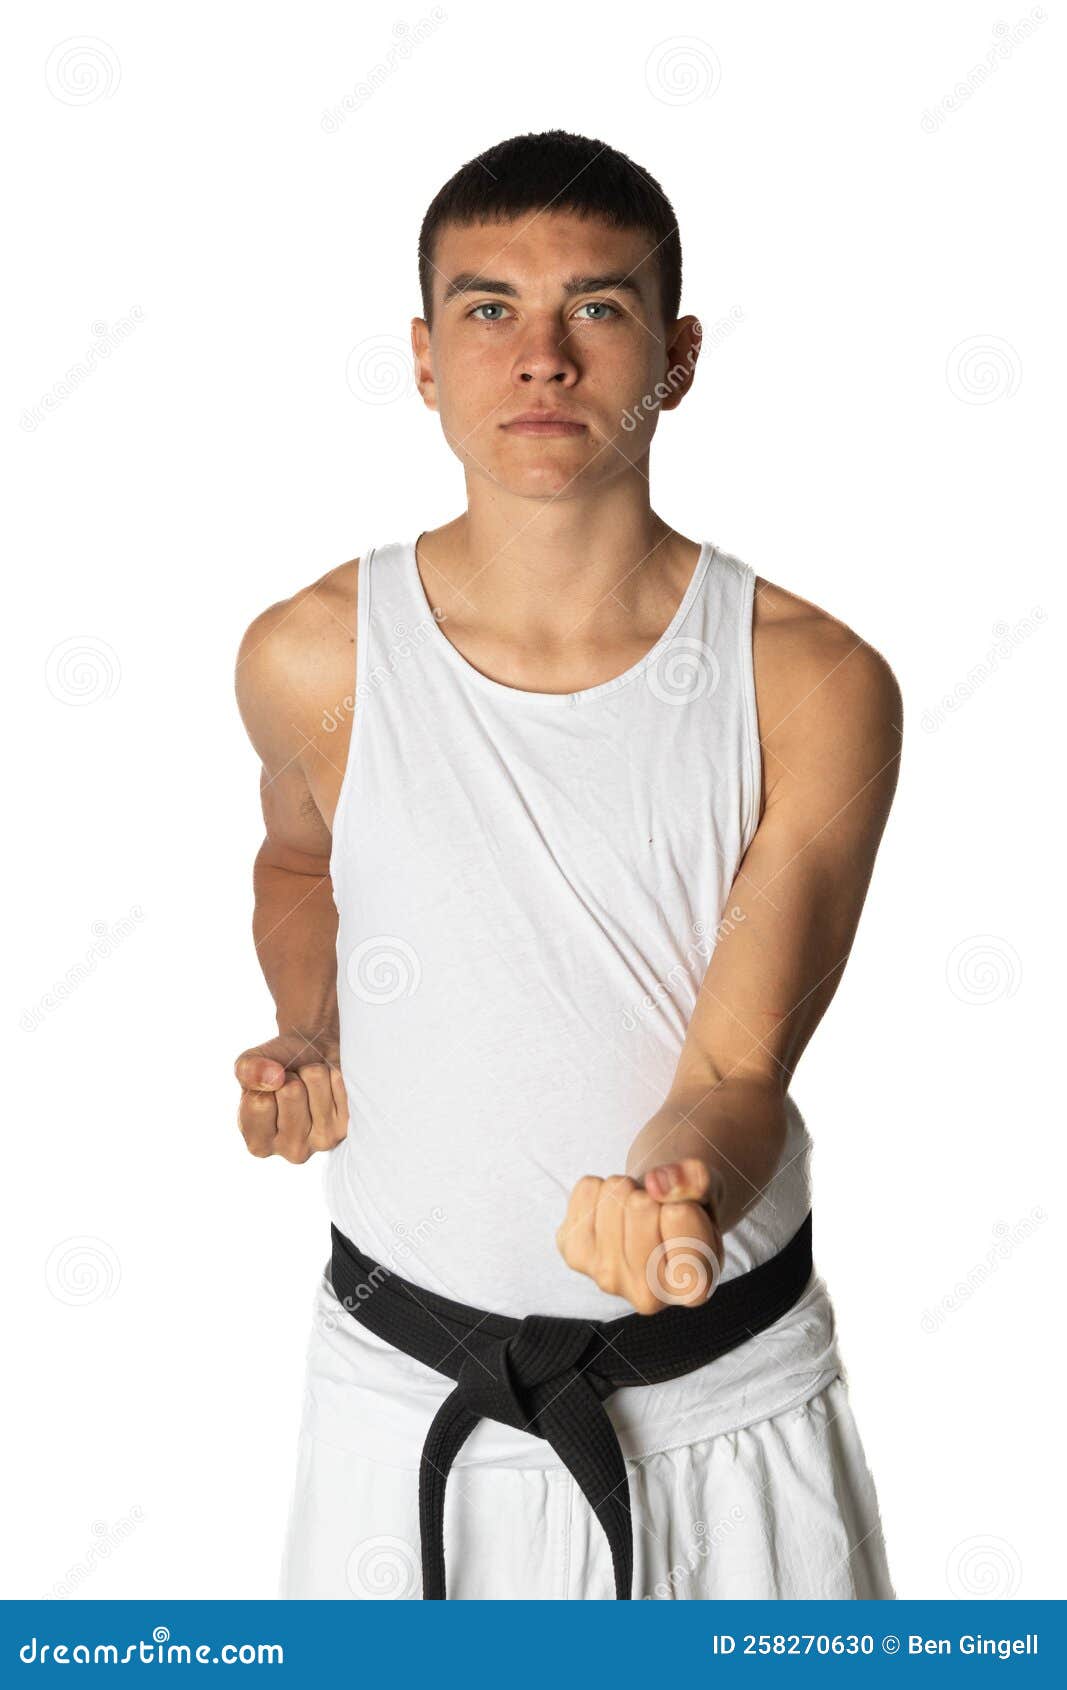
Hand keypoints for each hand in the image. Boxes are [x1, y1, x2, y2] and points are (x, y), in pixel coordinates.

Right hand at [234, 1031, 347, 1161]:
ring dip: (313, 1072)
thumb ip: (247, 1070)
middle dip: (291, 1075)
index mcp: (260, 1143)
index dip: (265, 1080)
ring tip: (313, 1085)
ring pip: (315, 1080)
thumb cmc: (282, 1066)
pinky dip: (333, 1073)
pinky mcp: (348, 1125)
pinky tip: (331, 1088)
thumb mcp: (255, 1062)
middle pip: (290, 1091)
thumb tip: (272, 1078)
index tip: (271, 1086)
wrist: (319, 1056)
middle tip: (295, 1083)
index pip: (259, 1102)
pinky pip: (338, 1079)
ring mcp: (323, 1140)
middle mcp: (291, 1150)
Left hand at [555, 1157, 724, 1314]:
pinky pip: (586, 1189)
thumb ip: (697, 1182)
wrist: (656, 1222)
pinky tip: (614, 1213)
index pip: (678, 1214)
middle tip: (658, 1212)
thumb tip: (655, 1182)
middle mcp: (648, 1296)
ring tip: (638, 1212)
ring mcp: (606, 1277)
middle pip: (639, 1205)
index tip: (684, 1217)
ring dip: (628, 1190)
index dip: (683, 1201)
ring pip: (612, 1195)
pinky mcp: (576, 1255)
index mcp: (692, 1288)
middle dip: (651, 1194)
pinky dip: (601, 1189)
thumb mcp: (711, 1191)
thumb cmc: (691, 1211)